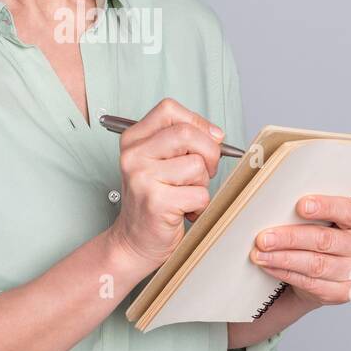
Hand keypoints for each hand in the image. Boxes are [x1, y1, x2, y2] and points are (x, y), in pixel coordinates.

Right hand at [107, 98, 224, 268]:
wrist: (134, 241)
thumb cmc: (154, 200)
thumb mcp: (160, 161)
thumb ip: (182, 141)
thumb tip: (217, 135)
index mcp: (133, 139)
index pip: (169, 109)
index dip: (197, 122)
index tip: (208, 139)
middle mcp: (133, 155)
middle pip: (187, 133)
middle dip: (208, 152)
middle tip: (205, 171)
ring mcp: (142, 178)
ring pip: (196, 165)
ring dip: (202, 183)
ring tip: (186, 194)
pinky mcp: (156, 202)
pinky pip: (199, 194)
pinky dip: (200, 205)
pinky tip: (185, 211)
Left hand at [249, 195, 350, 307]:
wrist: (326, 271)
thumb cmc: (323, 234)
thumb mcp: (324, 218)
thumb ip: (311, 210)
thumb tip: (277, 205)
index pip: (350, 211)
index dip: (326, 207)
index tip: (300, 205)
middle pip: (325, 240)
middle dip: (290, 238)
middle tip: (264, 238)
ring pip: (316, 264)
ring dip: (283, 259)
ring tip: (260, 254)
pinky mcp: (344, 293)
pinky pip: (311, 283)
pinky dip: (286, 274)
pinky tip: (270, 266)